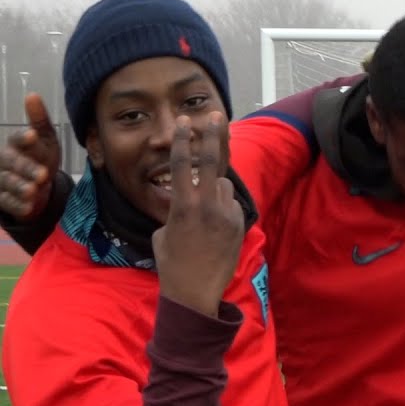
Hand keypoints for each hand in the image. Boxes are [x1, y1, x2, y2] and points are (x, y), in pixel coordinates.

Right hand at [0, 94, 63, 220]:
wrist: (39, 183)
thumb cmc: (41, 156)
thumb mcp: (46, 139)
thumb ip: (40, 120)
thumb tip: (32, 95)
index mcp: (16, 144)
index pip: (17, 138)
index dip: (24, 138)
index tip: (32, 136)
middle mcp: (5, 160)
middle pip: (12, 163)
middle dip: (26, 168)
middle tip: (42, 174)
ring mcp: (2, 179)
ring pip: (8, 183)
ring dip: (20, 187)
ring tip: (33, 191)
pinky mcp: (3, 198)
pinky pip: (8, 202)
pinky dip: (18, 205)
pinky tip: (28, 207)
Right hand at [153, 112, 244, 317]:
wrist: (195, 291)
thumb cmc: (172, 263)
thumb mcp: (163, 233)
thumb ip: (174, 210)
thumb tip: (182, 199)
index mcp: (182, 206)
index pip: (180, 164)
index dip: (182, 140)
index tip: (185, 121)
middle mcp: (206, 206)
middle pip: (213, 161)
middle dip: (213, 135)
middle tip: (214, 114)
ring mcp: (226, 214)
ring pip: (224, 185)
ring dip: (216, 187)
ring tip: (205, 212)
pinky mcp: (239, 224)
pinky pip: (231, 204)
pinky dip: (224, 206)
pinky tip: (215, 226)